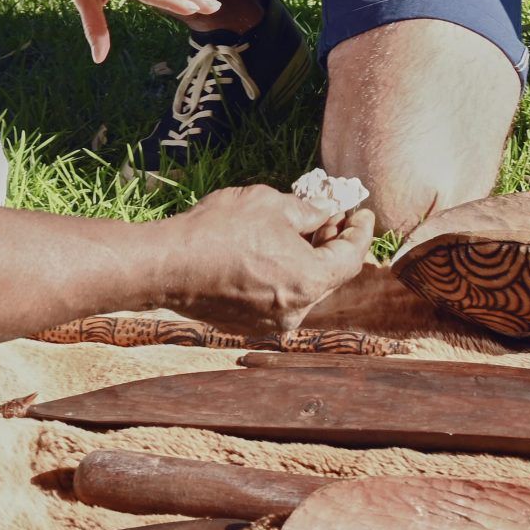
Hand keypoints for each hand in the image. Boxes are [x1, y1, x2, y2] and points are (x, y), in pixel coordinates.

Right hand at [153, 184, 377, 335]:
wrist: (167, 265)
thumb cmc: (218, 230)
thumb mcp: (269, 204)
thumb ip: (307, 210)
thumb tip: (326, 210)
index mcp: (310, 280)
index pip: (351, 257)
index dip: (360, 233)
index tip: (362, 214)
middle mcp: (296, 309)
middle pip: (328, 275)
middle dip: (333, 245)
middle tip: (332, 217)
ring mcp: (271, 322)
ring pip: (302, 288)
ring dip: (306, 261)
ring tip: (299, 231)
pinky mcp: (248, 325)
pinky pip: (277, 298)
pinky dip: (282, 276)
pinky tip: (270, 253)